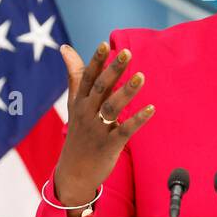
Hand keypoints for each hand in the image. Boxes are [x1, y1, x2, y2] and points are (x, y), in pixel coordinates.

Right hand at [51, 38, 154, 214]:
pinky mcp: (110, 145)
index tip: (104, 44)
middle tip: (126, 53)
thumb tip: (65, 47)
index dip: (95, 61)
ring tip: (141, 76)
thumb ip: (75, 75)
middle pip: (100, 89)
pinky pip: (125, 130)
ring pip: (112, 108)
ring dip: (126, 92)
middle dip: (113, 71)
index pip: (87, 78)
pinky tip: (151, 109)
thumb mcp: (73, 103)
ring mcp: (98, 130)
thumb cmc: (78, 132)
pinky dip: (137, 120)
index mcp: (79, 101)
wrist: (74, 172)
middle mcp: (86, 114)